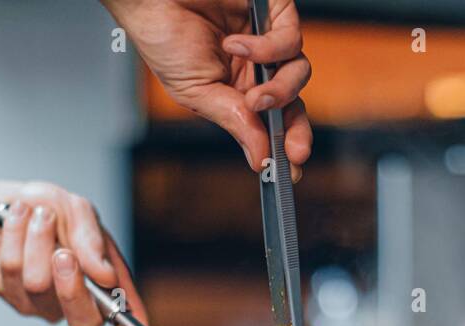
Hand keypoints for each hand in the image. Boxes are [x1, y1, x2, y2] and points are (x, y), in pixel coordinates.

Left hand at [0, 181, 149, 325]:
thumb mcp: (78, 212)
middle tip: (64, 253)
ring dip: (39, 240)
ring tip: (40, 215)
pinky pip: (12, 269)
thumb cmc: (46, 209)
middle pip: (83, 321)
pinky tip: (18, 217)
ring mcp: (40, 301)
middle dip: (72, 287)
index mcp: (103, 282)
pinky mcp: (7, 291)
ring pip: (40, 285)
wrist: (4, 200)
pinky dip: (16, 233)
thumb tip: (106, 274)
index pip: (122, 318)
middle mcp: (74, 300)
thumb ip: (93, 241)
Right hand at [101, 0, 311, 177]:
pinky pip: (291, 39)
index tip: (293, 172)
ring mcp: (268, 40)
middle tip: (295, 152)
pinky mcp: (273, 11)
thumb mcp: (197, 94)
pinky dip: (267, 49)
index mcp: (236, 91)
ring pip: (299, 73)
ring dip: (279, 92)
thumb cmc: (165, 39)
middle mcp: (257, 67)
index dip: (285, 145)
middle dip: (297, 130)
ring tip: (252, 97)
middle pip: (295, 103)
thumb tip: (260, 158)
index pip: (271, 122)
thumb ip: (234, 122)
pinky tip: (235, 43)